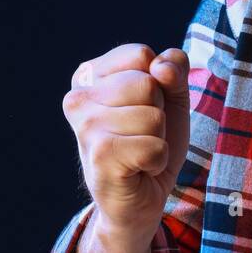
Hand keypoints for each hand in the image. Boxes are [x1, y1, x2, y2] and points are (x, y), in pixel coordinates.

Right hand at [62, 43, 190, 237]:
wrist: (139, 197)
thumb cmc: (150, 141)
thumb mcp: (171, 98)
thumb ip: (174, 70)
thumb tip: (161, 66)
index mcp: (89, 76)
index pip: (142, 55)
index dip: (159, 82)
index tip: (143, 106)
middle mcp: (77, 99)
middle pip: (148, 85)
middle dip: (159, 112)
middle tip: (141, 134)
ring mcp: (85, 128)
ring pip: (154, 117)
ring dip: (158, 138)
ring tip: (139, 151)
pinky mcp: (100, 157)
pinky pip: (155, 147)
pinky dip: (158, 160)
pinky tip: (139, 168)